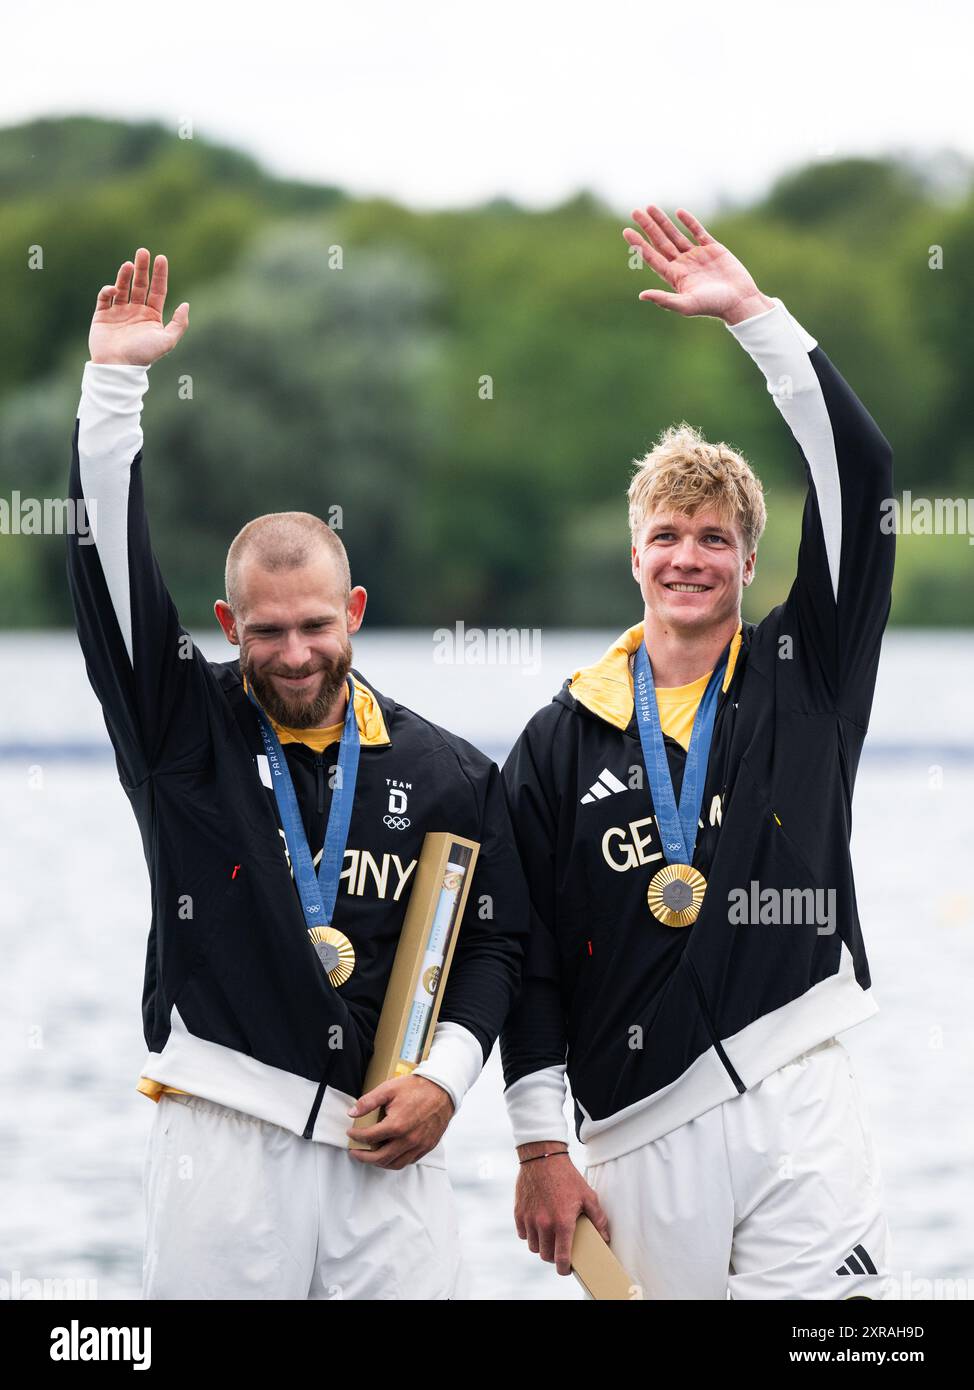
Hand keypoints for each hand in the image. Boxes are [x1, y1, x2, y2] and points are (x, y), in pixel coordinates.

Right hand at [88, 247, 189, 365]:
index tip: (161, 258)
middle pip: (140, 284)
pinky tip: (114, 289)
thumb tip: (186, 304)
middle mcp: (136, 312)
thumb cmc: (143, 355)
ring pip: (122, 287)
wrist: (118, 366)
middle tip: (143, 251)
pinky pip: (104, 297)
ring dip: (125, 275)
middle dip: (142, 268)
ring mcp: (119, 312)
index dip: (160, 274)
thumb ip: (179, 324)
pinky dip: (108, 290)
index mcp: (152, 316)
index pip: (158, 290)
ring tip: (129, 264)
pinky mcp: (102, 315)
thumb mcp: (167, 340)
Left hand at [345, 1074, 454, 1169]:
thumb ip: (368, 1101)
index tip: (351, 1133)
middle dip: (363, 1157)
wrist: (442, 1090)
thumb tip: (352, 1112)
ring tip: (370, 1156)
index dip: (356, 1136)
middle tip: (355, 1152)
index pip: (369, 1137)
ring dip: (379, 1163)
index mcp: (396, 1125)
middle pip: (380, 1158)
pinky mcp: (427, 1147)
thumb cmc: (417, 1088)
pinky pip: (408, 1161)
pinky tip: (390, 1154)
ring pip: (394, 1164)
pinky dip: (396, 1161)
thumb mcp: (389, 1089)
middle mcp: (408, 1139)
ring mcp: (418, 1145)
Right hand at [515, 1141, 610, 1275]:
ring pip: (534, 1247)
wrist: (542, 1157)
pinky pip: (523, 1234)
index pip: (561, 1258)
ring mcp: (529, 1219)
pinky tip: (538, 1224)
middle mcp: (544, 1224)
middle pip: (546, 1256)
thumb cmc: (567, 1177)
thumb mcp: (588, 1195)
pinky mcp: (518, 1213)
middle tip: (560, 1248)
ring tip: (549, 1235)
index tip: (567, 1268)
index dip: (565, 1269)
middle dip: (554, 1256)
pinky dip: (530, 1233)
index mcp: (562, 1223)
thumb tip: (605, 1237)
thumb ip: (598, 1218)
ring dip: (542, 1245)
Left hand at [623, 205, 773, 323]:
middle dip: (648, 227)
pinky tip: (678, 212)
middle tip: (635, 211)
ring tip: (650, 207)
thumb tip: (642, 295)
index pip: (652, 257)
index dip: (639, 244)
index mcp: (675, 277)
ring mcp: (697, 256)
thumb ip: (664, 300)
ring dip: (663, 221)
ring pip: (676, 234)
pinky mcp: (713, 249)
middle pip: (660, 242)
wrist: (740, 301)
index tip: (627, 231)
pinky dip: (689, 222)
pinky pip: (698, 231)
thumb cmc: (713, 306)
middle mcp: (683, 265)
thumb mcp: (687, 305)